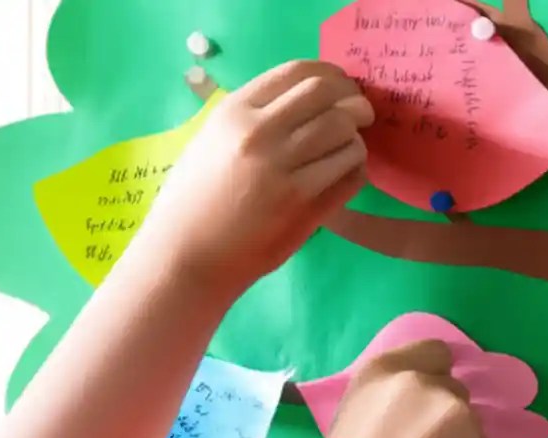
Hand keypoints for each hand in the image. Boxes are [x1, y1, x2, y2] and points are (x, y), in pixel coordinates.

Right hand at [129, 60, 372, 296]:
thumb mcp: (211, 140)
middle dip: (354, 102)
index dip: (332, 75)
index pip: (298, 72)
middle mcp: (261, 135)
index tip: (342, 87)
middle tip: (360, 114)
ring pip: (347, 136)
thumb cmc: (193, 198)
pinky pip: (351, 175)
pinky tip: (346, 173)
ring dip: (355, 139)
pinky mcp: (306, 208)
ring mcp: (286, 173)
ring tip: (347, 149)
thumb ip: (254, 116)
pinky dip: (356, 169)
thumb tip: (305, 100)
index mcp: (235, 113)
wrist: (186, 255)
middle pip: (329, 97)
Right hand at [326, 340, 488, 437]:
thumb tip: (411, 404)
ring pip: (467, 420)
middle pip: (452, 387)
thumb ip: (391, 397)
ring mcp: (458, 412)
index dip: (432, 372)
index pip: (434, 351)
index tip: (424, 395)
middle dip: (442, 410)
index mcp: (386, 369)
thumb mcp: (356, 412)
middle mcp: (427, 382)